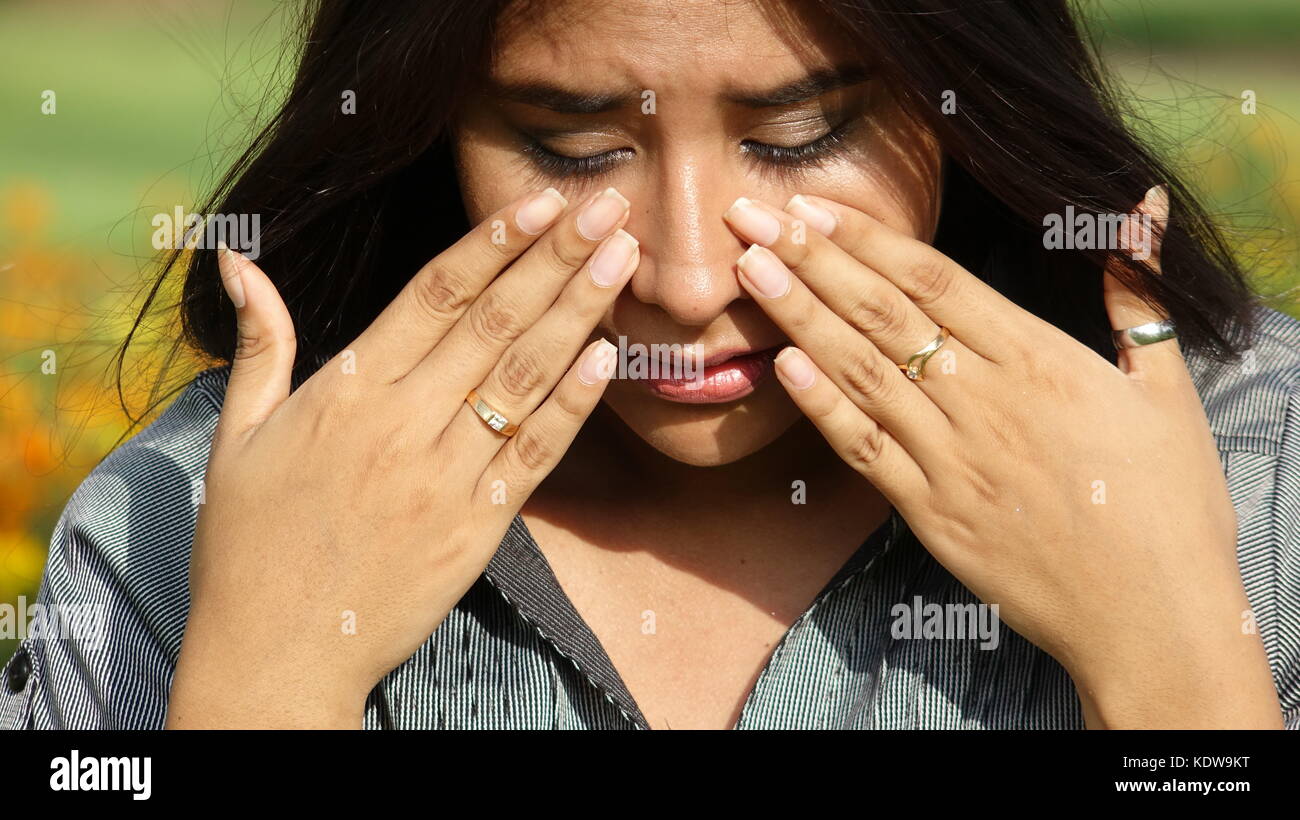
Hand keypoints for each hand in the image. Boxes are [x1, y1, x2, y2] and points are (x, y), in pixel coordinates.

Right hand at [167, 187, 637, 727]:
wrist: (277, 653)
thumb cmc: (250, 543)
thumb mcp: (237, 436)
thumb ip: (259, 345)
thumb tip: (238, 264)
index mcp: (345, 391)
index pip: (435, 294)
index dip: (495, 242)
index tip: (544, 202)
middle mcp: (401, 422)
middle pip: (494, 322)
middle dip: (556, 257)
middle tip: (609, 207)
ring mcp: (444, 475)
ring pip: (524, 377)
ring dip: (579, 312)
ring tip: (622, 259)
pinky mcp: (477, 526)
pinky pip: (535, 453)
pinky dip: (574, 404)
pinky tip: (609, 356)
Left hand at [722, 189, 1282, 727]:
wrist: (1153, 616)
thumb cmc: (1170, 503)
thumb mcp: (1168, 388)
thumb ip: (1136, 295)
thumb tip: (1136, 206)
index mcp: (1039, 357)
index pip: (933, 278)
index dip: (864, 237)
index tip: (810, 204)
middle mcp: (985, 398)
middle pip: (881, 313)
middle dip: (810, 259)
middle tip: (749, 218)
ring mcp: (951, 457)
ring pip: (861, 371)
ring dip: (799, 317)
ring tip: (749, 272)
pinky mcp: (931, 512)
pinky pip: (865, 450)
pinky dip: (821, 407)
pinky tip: (780, 367)